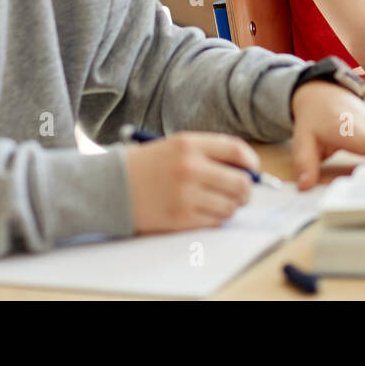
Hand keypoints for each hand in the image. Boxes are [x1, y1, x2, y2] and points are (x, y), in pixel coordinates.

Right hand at [122, 132, 257, 232]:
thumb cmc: (148, 165)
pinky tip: (204, 211)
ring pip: (230, 205)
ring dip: (231, 206)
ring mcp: (185, 195)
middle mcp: (189, 168)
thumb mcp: (177, 146)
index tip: (253, 170)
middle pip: (240, 182)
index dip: (251, 162)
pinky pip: (215, 221)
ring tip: (218, 201)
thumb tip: (248, 171)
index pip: (237, 150)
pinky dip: (216, 218)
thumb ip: (211, 153)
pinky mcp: (180, 218)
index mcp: (189, 144)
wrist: (111, 186)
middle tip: (242, 192)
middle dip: (246, 190)